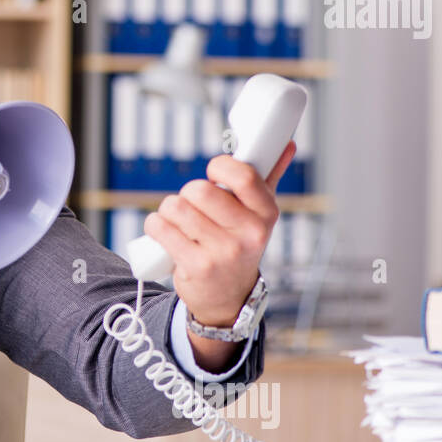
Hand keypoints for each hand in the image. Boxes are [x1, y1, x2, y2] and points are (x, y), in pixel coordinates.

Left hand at [144, 140, 294, 328]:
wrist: (228, 297)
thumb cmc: (238, 245)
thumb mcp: (258, 215)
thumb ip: (269, 177)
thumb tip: (286, 144)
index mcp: (267, 213)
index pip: (243, 174)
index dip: (220, 166)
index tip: (212, 172)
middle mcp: (249, 234)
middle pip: (199, 190)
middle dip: (187, 194)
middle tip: (192, 207)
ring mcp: (223, 252)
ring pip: (175, 207)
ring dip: (168, 211)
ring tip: (179, 223)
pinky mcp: (196, 266)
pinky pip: (160, 227)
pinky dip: (156, 226)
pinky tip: (166, 234)